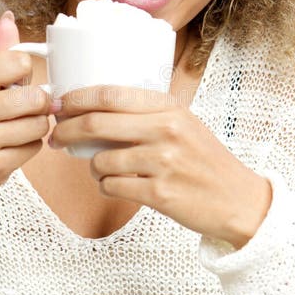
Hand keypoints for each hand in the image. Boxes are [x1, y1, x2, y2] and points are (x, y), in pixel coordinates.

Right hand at [0, 11, 53, 251]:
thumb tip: (9, 17)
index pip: (18, 61)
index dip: (27, 73)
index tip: (19, 83)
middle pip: (34, 96)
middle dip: (40, 104)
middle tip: (29, 110)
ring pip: (39, 123)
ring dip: (37, 127)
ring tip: (20, 129)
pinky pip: (34, 147)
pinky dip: (31, 147)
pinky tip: (13, 148)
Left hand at [50, 86, 270, 248]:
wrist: (238, 199)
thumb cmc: (205, 161)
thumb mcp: (184, 124)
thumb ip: (147, 114)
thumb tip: (94, 110)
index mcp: (169, 108)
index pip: (109, 94)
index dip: (76, 98)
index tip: (59, 105)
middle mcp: (165, 130)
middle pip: (95, 124)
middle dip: (66, 131)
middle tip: (56, 138)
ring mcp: (162, 162)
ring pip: (100, 161)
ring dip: (92, 167)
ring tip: (103, 169)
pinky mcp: (159, 193)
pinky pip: (111, 186)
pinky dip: (106, 186)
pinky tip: (118, 185)